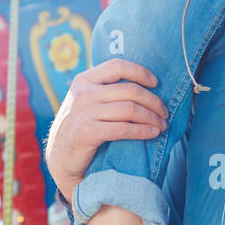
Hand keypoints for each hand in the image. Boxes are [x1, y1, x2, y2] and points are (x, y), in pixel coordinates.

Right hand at [44, 59, 168, 202]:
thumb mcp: (86, 102)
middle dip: (153, 101)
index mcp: (83, 80)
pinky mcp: (87, 132)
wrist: (60, 159)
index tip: (156, 83)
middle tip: (164, 112)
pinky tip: (152, 133)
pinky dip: (143, 130)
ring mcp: (83, 112)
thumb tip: (142, 83)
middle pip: (130, 90)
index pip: (118, 66)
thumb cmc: (80, 128)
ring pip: (130, 108)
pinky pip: (124, 128)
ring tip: (162, 125)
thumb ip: (104, 91)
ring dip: (152, 117)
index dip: (141, 72)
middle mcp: (82, 92)